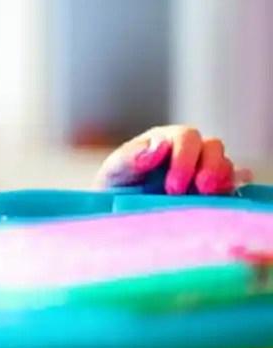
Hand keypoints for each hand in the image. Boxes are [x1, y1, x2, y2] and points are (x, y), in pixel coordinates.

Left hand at [95, 125, 253, 194]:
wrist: (118, 210)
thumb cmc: (116, 185)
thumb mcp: (114, 170)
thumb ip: (131, 156)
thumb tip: (159, 146)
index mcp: (165, 139)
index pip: (187, 137)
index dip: (185, 159)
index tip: (173, 187)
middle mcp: (189, 151)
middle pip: (213, 147)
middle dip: (210, 168)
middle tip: (200, 191)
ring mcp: (204, 169)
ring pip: (227, 165)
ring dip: (222, 180)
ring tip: (208, 199)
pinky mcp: (215, 190)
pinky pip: (234, 186)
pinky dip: (232, 192)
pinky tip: (223, 202)